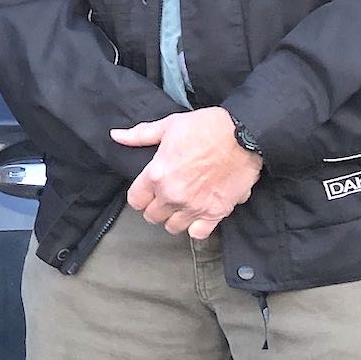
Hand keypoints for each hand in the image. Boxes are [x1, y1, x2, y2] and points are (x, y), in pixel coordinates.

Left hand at [111, 107, 262, 238]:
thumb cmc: (206, 127)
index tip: (147, 191)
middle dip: (157, 207)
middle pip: (152, 216)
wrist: (244, 135)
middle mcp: (172, 195)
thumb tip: (116, 136)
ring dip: (175, 218)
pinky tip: (199, 216)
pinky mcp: (215, 213)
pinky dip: (197, 228)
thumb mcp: (169, 125)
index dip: (140, 196)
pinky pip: (198, 234)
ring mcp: (194, 206)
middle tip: (167, 196)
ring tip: (182, 206)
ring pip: (173, 227)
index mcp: (157, 174)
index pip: (135, 201)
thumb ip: (140, 135)